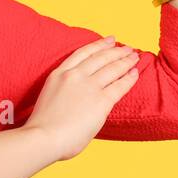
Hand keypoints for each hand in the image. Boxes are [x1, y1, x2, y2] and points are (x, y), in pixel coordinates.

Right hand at [23, 36, 139, 162]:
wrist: (43, 137)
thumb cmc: (42, 126)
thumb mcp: (50, 96)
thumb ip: (65, 91)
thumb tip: (78, 97)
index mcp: (59, 74)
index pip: (83, 53)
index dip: (99, 45)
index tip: (109, 40)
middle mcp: (75, 76)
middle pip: (101, 57)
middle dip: (116, 51)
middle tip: (127, 48)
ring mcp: (89, 87)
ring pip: (112, 68)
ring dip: (125, 61)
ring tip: (135, 57)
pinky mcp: (101, 100)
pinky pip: (120, 85)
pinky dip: (129, 78)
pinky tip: (135, 74)